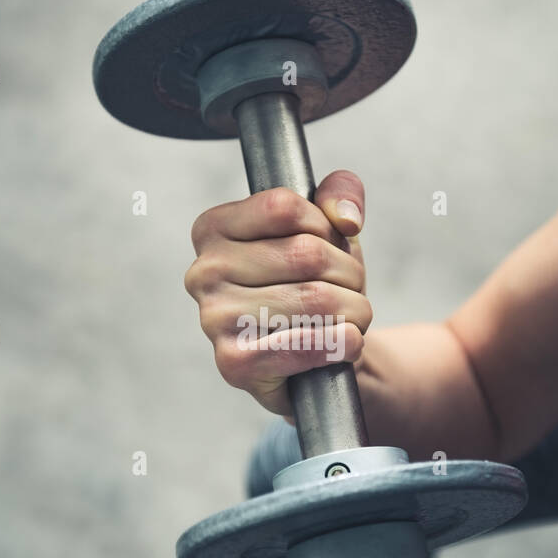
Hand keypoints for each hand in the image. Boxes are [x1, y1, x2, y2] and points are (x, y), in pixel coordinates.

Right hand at [184, 170, 370, 416]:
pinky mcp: (234, 363)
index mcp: (214, 229)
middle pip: (307, 254)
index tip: (329, 246)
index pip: (285, 207)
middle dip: (348, 274)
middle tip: (349, 290)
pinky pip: (306, 344)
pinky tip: (345, 343)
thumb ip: (340, 193)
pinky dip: (343, 343)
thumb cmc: (314, 286)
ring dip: (354, 310)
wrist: (316, 361)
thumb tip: (346, 217)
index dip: (326, 227)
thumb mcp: (329, 229)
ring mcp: (213, 319)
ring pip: (316, 298)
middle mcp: (203, 272)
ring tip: (348, 318)